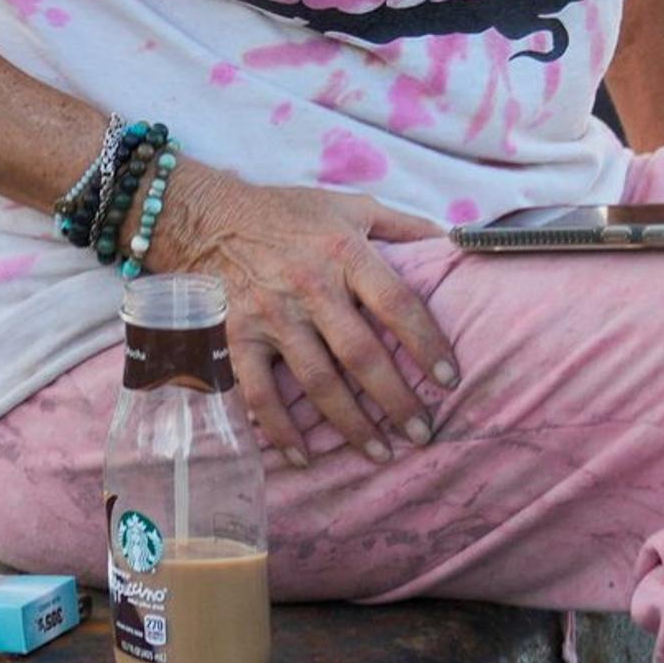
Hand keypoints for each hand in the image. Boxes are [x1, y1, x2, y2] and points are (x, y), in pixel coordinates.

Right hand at [147, 161, 457, 456]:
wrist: (207, 217)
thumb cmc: (288, 213)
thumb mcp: (350, 205)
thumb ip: (403, 225)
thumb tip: (456, 242)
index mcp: (345, 253)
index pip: (397, 303)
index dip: (427, 343)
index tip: (450, 379)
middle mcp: (310, 286)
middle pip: (362, 354)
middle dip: (397, 400)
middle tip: (422, 434)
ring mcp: (271, 316)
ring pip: (318, 382)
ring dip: (352, 424)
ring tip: (380, 452)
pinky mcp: (236, 337)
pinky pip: (260, 394)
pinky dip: (281, 431)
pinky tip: (305, 457)